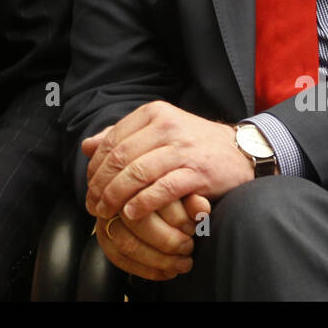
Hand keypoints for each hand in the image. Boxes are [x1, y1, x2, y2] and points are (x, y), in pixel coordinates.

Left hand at [82, 102, 253, 221]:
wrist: (241, 151)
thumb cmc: (194, 143)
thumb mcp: (159, 130)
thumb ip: (123, 136)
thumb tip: (86, 146)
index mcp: (154, 113)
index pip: (112, 139)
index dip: (95, 166)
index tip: (88, 185)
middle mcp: (167, 126)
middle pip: (121, 157)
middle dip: (101, 184)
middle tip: (92, 204)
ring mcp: (183, 149)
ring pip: (137, 173)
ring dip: (116, 196)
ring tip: (107, 212)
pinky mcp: (197, 172)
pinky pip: (162, 190)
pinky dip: (142, 204)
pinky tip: (131, 214)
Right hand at [93, 194, 210, 281]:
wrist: (154, 199)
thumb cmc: (174, 194)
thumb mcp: (186, 193)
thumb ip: (192, 199)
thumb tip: (201, 207)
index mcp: (137, 179)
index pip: (152, 199)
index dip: (176, 218)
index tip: (192, 228)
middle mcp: (117, 196)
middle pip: (137, 222)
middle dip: (167, 241)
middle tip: (188, 247)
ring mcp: (107, 218)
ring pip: (127, 243)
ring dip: (158, 259)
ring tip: (182, 263)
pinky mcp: (104, 237)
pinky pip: (120, 258)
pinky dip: (146, 270)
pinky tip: (166, 272)